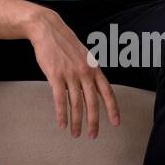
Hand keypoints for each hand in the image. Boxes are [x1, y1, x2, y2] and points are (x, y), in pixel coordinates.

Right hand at [26, 7, 120, 138]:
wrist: (48, 29)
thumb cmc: (64, 43)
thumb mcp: (83, 56)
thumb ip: (89, 72)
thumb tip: (92, 88)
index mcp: (94, 68)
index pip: (108, 92)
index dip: (113, 109)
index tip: (116, 123)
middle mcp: (85, 72)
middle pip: (92, 103)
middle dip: (94, 122)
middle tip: (92, 135)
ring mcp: (70, 74)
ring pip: (76, 104)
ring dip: (76, 122)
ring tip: (75, 133)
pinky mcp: (55, 76)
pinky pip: (60, 100)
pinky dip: (62, 114)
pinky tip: (62, 124)